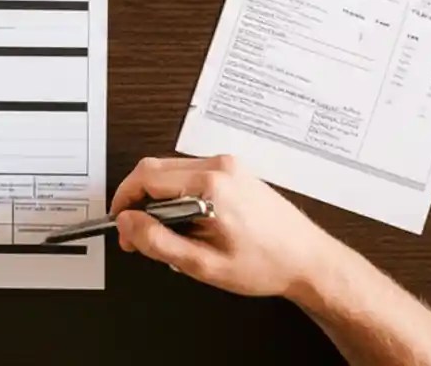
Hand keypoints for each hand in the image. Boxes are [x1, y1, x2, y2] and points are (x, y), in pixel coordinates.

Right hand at [111, 155, 339, 298]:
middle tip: (138, 234)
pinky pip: (191, 173)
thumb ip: (158, 242)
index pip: (146, 178)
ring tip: (169, 233)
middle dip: (138, 200)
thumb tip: (128, 223)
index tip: (121, 223)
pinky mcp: (235, 170)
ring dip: (158, 198)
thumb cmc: (267, 264)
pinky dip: (178, 194)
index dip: (124, 201)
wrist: (308, 260)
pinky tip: (189, 222)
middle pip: (155, 169)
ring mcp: (229, 166)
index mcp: (211, 186)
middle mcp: (220, 167)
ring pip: (172, 171)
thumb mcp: (203, 265)